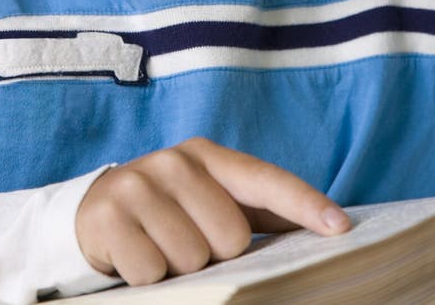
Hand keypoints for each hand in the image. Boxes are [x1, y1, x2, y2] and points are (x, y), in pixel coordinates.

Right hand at [75, 137, 350, 285]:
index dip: (304, 203)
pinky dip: (148, 278)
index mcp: (207, 156)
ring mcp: (139, 184)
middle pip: (230, 236)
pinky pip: (151, 272)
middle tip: (189, 241)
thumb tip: (323, 226)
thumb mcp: (208, 199)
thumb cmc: (168, 211)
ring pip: (191, 259)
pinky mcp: (109, 215)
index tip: (341, 227)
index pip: (264, 180)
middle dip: (214, 253)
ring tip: (161, 248)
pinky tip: (136, 256)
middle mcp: (174, 161)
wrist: (93, 211)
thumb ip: (255, 209)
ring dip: (179, 268)